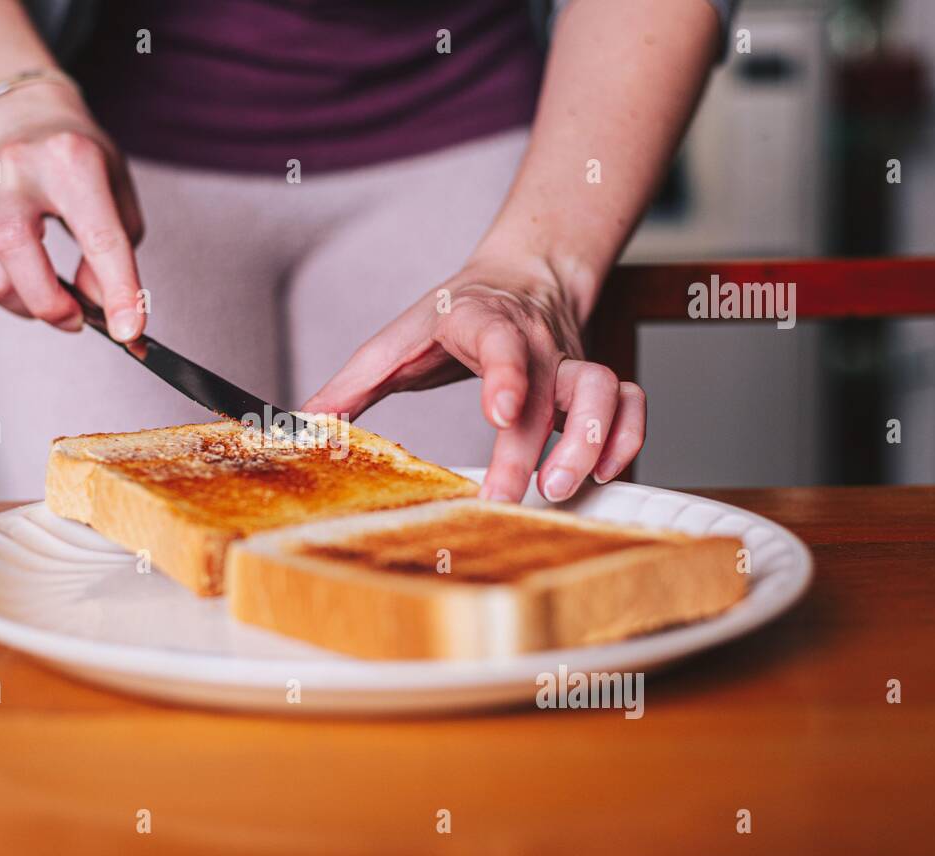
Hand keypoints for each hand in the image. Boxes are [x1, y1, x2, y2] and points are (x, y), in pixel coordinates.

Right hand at [0, 84, 144, 338]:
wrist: (26, 117)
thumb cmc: (80, 159)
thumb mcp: (119, 194)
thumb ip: (117, 253)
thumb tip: (99, 306)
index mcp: (71, 160)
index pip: (98, 236)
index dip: (118, 291)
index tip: (128, 331)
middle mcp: (17, 168)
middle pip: (16, 250)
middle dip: (51, 304)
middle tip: (77, 318)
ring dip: (27, 305)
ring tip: (52, 296)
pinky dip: (6, 293)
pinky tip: (26, 278)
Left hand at [302, 259, 645, 502]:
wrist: (519, 277)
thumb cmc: (450, 317)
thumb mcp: (395, 342)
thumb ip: (352, 384)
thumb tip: (302, 423)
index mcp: (479, 321)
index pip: (500, 340)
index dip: (506, 375)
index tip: (499, 414)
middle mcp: (533, 339)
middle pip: (547, 388)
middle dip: (532, 447)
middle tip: (509, 497)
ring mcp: (569, 359)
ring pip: (605, 390)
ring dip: (591, 441)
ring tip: (561, 488)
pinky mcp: (594, 379)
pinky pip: (632, 402)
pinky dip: (628, 437)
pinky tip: (602, 474)